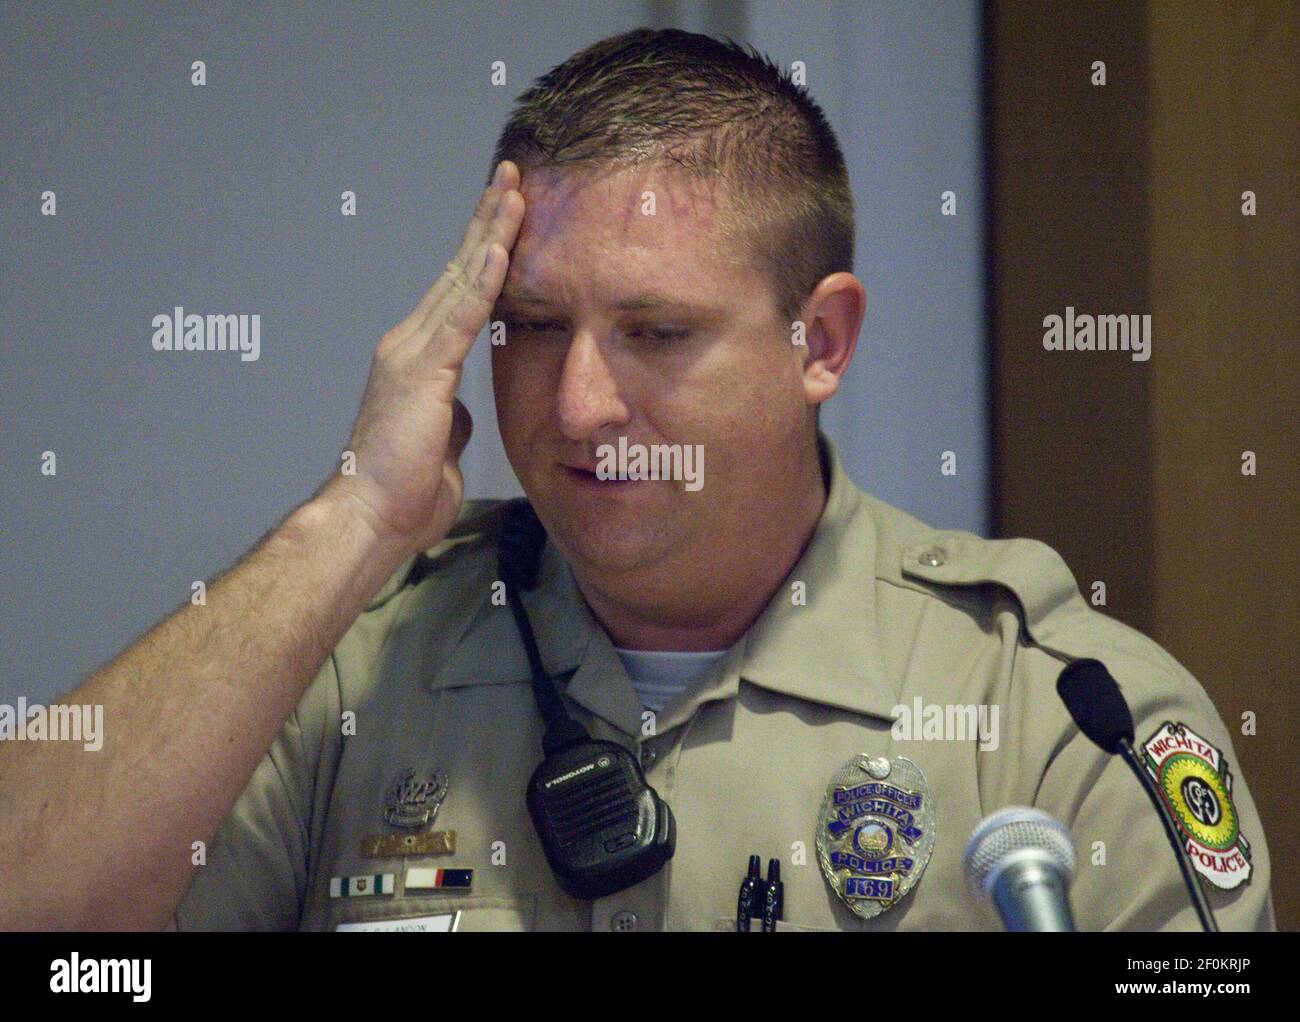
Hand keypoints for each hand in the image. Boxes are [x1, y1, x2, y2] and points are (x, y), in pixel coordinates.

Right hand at [324, 161, 524, 552]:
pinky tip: (501, 248)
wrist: (371, 518)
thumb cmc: (403, 491)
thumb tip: (462, 411)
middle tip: (512, 177)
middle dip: (486, 222)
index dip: (484, 250)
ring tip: (513, 192)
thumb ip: (450, 415)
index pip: (460, 292)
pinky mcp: (421, 371)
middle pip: (459, 271)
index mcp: (417, 359)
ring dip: (490, 234)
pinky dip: (483, 281)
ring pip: (460, 281)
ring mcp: (411, 353)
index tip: (509, 214)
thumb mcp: (439, 444)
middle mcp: (409, 344)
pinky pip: (460, 317)